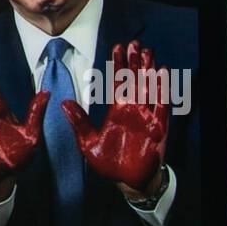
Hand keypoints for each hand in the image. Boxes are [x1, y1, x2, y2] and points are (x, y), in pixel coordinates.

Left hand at [61, 41, 167, 193]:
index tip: (117, 47)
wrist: (128, 182)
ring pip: (148, 87)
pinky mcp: (158, 127)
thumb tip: (64, 103)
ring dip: (148, 70)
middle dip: (135, 61)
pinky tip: (162, 73)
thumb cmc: (109, 163)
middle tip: (135, 43)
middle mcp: (132, 110)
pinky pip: (161, 105)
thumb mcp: (87, 143)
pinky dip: (162, 89)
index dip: (118, 64)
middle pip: (134, 80)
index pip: (117, 81)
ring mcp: (146, 117)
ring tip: (148, 52)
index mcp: (117, 110)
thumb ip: (79, 122)